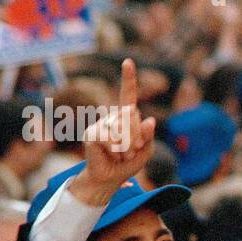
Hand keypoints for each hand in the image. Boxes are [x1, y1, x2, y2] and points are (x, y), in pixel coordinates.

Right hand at [72, 58, 156, 205]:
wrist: (109, 179)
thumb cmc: (127, 164)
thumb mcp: (145, 151)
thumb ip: (149, 136)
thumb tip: (148, 119)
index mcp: (125, 118)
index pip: (128, 95)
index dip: (128, 79)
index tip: (128, 62)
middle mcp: (112, 117)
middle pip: (134, 119)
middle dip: (137, 140)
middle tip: (128, 152)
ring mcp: (101, 124)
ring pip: (124, 130)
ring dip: (127, 148)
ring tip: (119, 154)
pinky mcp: (93, 134)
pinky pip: (113, 139)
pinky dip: (116, 150)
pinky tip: (109, 155)